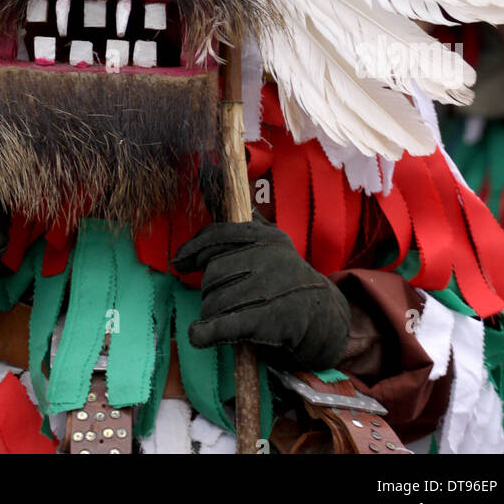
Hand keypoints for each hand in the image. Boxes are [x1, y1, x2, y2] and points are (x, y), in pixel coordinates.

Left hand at [173, 217, 349, 370]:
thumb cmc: (284, 278)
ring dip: (211, 314)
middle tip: (219, 299)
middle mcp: (272, 257)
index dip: (194, 250)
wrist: (324, 319)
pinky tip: (198, 335)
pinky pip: (226, 325)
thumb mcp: (266, 240)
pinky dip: (206, 332)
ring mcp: (274, 287)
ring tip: (224, 317)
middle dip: (209, 289)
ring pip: (216, 300)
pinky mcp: (273, 321)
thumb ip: (236, 212)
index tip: (179, 263)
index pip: (220, 236)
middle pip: (214, 272)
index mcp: (268, 236)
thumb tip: (205, 168)